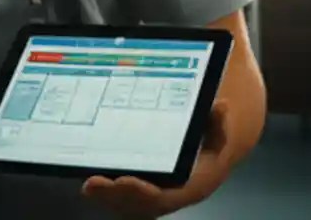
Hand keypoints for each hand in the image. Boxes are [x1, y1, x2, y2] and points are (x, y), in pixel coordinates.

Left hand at [82, 100, 235, 218]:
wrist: (208, 156)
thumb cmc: (209, 143)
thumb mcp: (217, 131)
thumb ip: (217, 121)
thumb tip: (221, 105)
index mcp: (191, 187)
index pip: (165, 197)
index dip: (143, 192)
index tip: (123, 180)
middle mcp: (171, 196)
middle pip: (139, 205)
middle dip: (115, 196)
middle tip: (93, 183)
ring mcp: (154, 198)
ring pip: (128, 206)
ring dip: (107, 198)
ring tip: (89, 186)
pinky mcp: (141, 194)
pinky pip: (122, 200)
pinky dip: (106, 195)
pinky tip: (91, 184)